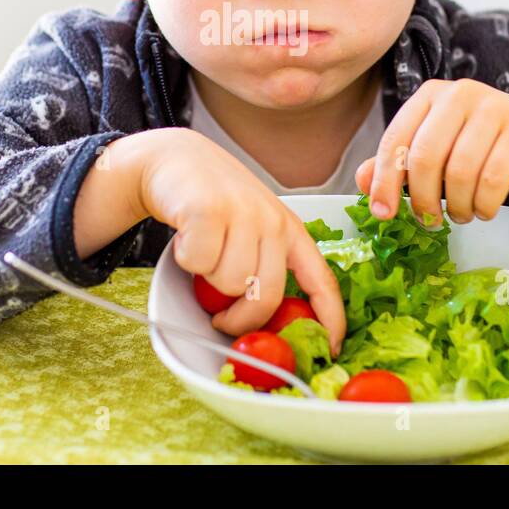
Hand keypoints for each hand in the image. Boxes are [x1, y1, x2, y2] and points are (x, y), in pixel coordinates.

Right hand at [136, 128, 345, 356]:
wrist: (176, 158)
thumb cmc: (214, 202)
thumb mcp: (252, 228)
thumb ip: (264, 263)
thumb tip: (266, 322)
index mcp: (291, 231)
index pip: (322, 282)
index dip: (331, 320)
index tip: (332, 350)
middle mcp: (273, 221)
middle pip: (266, 297)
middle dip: (238, 320)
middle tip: (219, 316)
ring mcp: (243, 213)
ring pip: (228, 284)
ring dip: (206, 277)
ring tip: (203, 249)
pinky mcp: (210, 209)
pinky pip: (198, 263)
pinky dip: (185, 258)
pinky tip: (187, 235)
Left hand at [354, 78, 508, 225]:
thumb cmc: (482, 145)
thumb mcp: (437, 149)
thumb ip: (398, 162)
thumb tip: (362, 183)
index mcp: (430, 95)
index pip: (396, 140)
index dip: (385, 181)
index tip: (383, 213)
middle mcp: (459, 94)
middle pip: (425, 157)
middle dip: (422, 199)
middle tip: (428, 221)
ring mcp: (494, 108)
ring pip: (460, 171)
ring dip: (457, 205)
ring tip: (461, 215)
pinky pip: (493, 179)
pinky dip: (484, 205)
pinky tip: (484, 210)